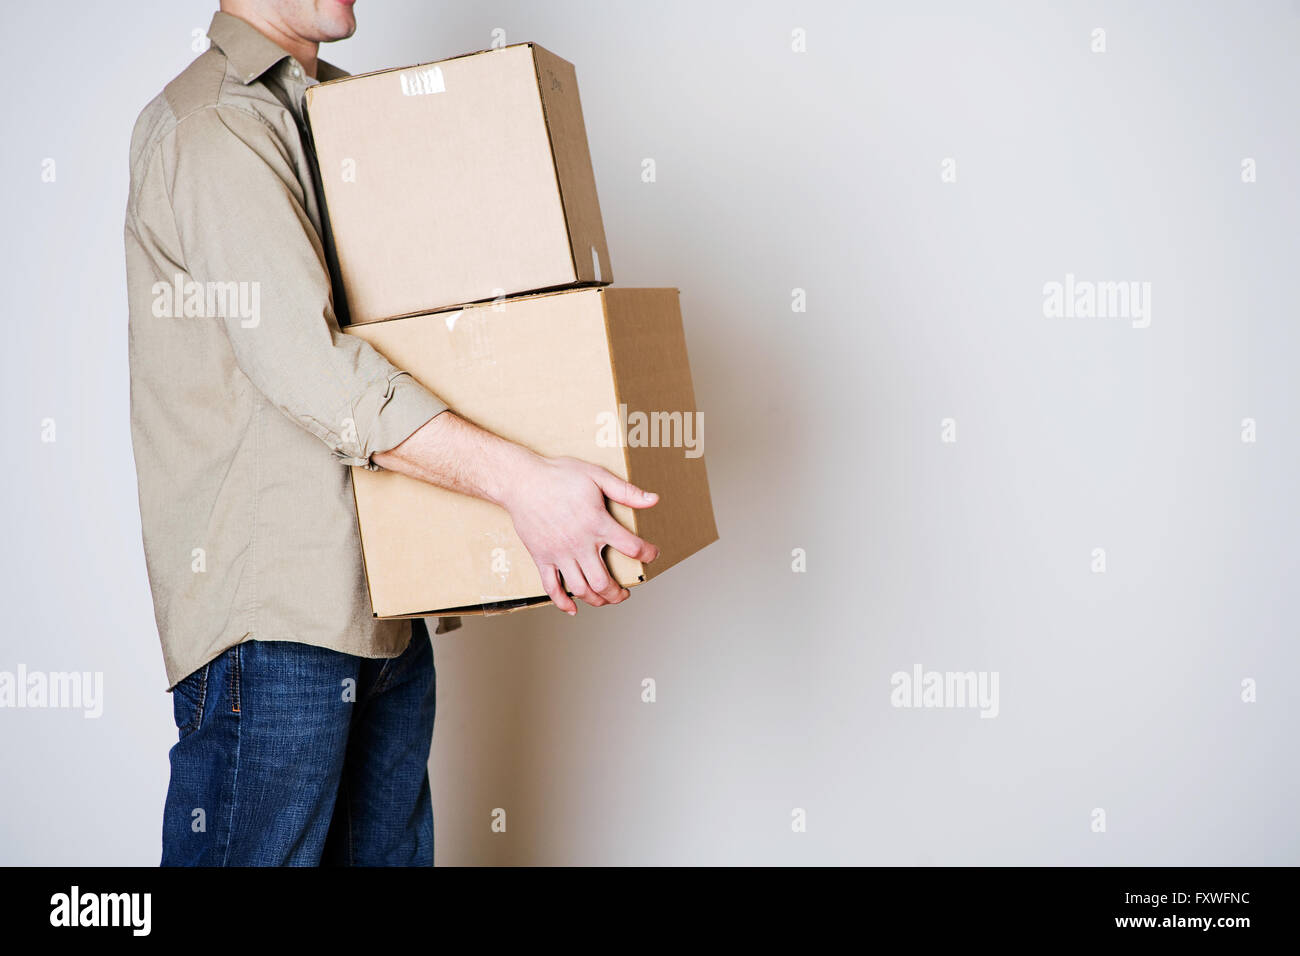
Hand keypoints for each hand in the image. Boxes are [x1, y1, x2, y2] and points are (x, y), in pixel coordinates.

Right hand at [502, 455, 659, 613]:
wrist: (521, 481)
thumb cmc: (558, 476)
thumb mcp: (597, 476)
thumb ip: (626, 491)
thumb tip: (653, 500)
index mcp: (597, 523)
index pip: (631, 547)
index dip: (647, 554)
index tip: (652, 555)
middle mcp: (579, 544)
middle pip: (603, 581)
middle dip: (618, 593)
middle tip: (625, 593)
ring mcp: (559, 554)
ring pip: (580, 589)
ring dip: (596, 600)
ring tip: (605, 599)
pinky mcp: (542, 558)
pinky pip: (551, 587)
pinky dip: (562, 602)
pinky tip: (572, 608)